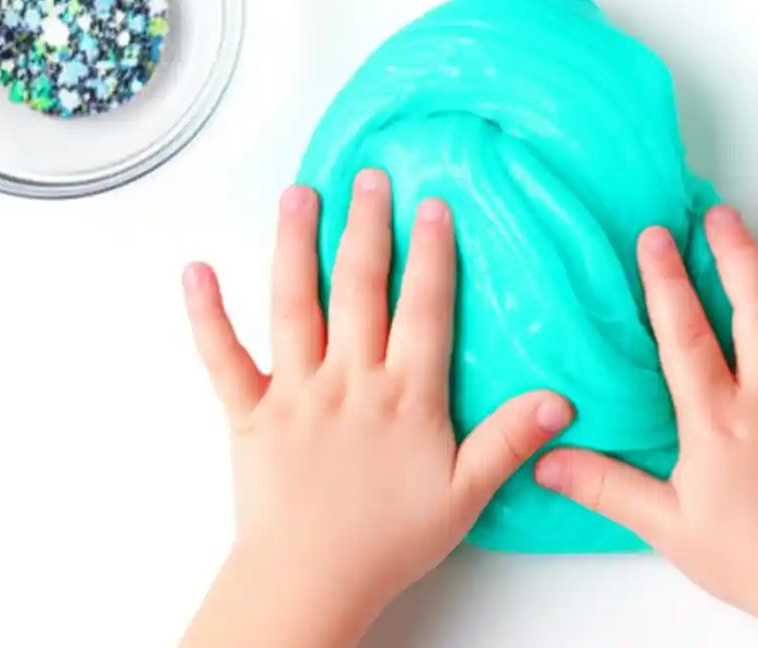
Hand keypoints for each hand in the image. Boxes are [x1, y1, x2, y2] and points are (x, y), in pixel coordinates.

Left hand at [180, 172, 572, 647]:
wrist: (310, 580)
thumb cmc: (387, 540)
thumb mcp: (463, 494)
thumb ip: (509, 441)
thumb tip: (560, 400)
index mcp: (405, 395)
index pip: (423, 310)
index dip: (431, 255)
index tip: (433, 206)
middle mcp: (349, 380)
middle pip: (360, 289)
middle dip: (367, 228)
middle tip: (371, 178)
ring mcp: (294, 392)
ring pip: (294, 304)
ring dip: (295, 245)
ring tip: (299, 195)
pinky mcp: (248, 413)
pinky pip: (223, 358)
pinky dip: (206, 315)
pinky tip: (196, 271)